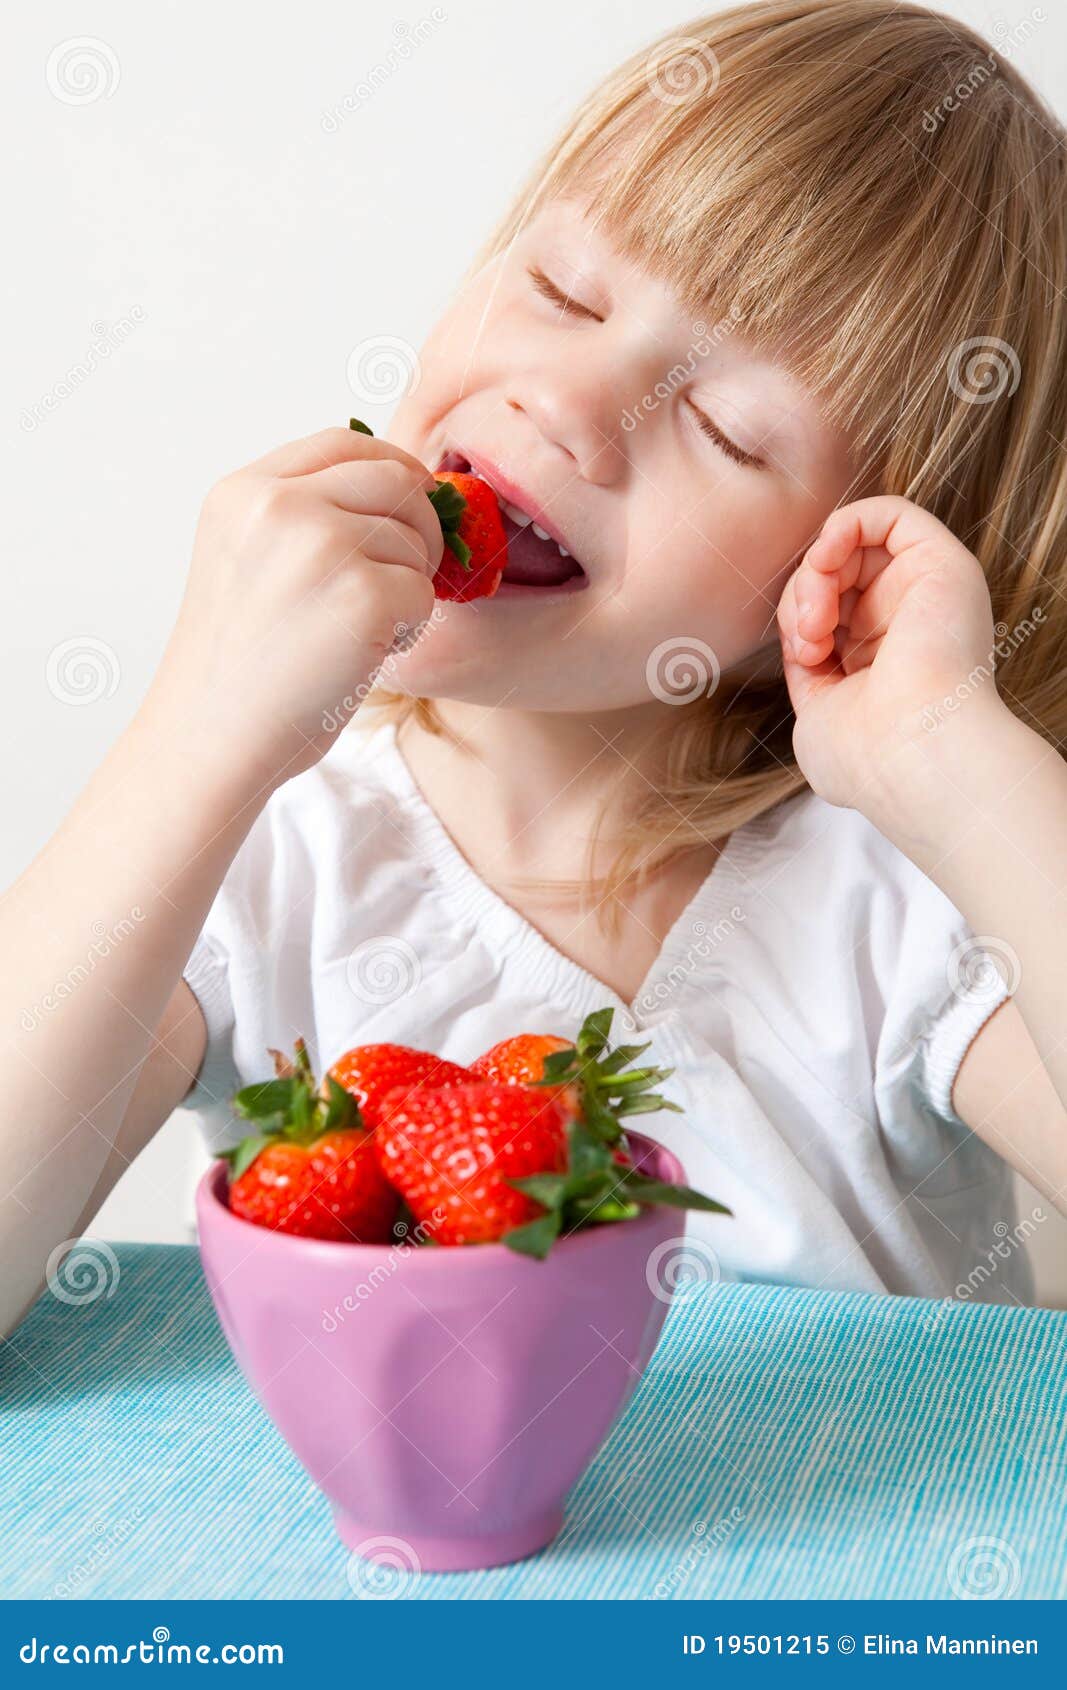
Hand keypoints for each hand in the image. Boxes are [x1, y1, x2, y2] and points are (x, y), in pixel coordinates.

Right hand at [149, 426, 442, 790]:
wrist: (210, 741)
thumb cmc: (238, 666)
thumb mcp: (247, 559)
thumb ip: (301, 514)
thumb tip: (400, 486)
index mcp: (244, 492)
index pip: (344, 440)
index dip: (390, 470)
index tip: (404, 511)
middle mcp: (278, 506)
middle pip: (394, 479)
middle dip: (418, 526)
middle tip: (404, 576)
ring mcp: (321, 548)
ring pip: (415, 537)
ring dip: (410, 583)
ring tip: (365, 626)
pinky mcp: (361, 598)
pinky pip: (422, 592)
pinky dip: (410, 626)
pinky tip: (369, 652)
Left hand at [776, 494, 1015, 838]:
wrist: (913, 758)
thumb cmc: (866, 758)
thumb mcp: (817, 713)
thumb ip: (810, 673)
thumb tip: (800, 650)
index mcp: (883, 662)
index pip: (827, 611)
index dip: (797, 623)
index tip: (801, 658)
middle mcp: (908, 624)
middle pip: (835, 575)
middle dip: (802, 596)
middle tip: (807, 638)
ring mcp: (927, 593)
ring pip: (854, 546)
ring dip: (816, 572)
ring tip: (817, 621)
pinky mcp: (943, 563)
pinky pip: (889, 512)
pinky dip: (844, 525)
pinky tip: (826, 559)